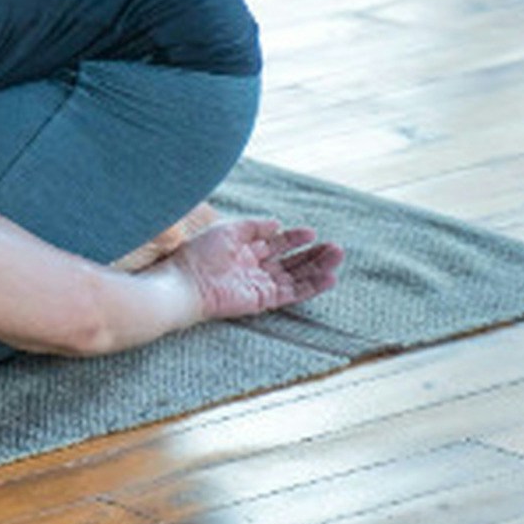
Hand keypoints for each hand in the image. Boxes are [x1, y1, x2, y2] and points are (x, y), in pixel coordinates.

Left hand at [168, 217, 343, 321]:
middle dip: (313, 254)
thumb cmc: (199, 254)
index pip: (277, 244)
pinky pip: (292, 293)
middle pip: (291, 262)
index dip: (294, 238)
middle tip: (335, 248)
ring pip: (296, 277)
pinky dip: (311, 286)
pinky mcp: (262, 299)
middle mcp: (255, 269)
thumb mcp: (228, 230)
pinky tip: (329, 278)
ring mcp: (260, 285)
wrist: (186, 282)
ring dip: (317, 268)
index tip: (311, 232)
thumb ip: (253, 227)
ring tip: (337, 258)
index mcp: (245, 251)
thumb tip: (277, 223)